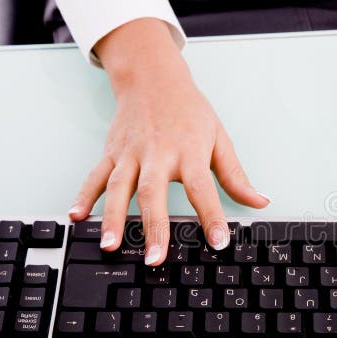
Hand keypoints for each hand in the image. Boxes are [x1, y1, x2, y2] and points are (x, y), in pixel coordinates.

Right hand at [68, 18, 269, 264]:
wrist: (153, 78)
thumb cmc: (188, 110)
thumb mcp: (219, 138)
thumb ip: (236, 176)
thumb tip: (259, 201)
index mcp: (189, 152)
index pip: (202, 188)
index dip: (211, 216)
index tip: (218, 242)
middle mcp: (157, 154)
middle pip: (153, 193)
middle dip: (153, 227)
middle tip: (155, 259)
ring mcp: (130, 154)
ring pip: (118, 188)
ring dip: (113, 218)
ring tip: (111, 245)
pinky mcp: (111, 153)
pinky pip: (95, 177)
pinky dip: (84, 196)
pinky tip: (77, 216)